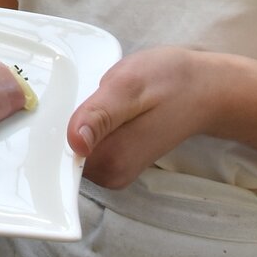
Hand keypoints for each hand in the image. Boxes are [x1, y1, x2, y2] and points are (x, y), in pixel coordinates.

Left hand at [68, 47, 233, 188]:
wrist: (205, 89)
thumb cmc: (171, 81)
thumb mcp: (129, 86)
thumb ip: (100, 115)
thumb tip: (75, 143)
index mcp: (111, 162)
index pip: (56, 151)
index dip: (52, 123)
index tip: (61, 99)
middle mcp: (110, 175)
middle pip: (61, 150)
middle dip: (63, 120)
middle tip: (87, 91)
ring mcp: (113, 169)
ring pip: (71, 146)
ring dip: (74, 119)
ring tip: (97, 95)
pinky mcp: (115, 158)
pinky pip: (84, 143)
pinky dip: (85, 122)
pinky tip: (101, 105)